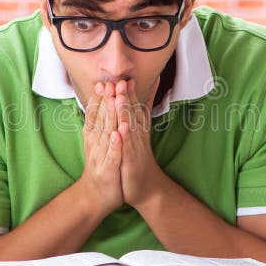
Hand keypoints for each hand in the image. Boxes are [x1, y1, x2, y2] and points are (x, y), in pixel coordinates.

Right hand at [78, 81, 123, 214]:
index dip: (99, 97)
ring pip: (105, 133)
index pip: (95, 113)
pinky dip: (114, 144)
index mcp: (93, 136)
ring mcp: (101, 156)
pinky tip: (117, 134)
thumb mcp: (101, 142)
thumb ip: (102, 122)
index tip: (104, 80)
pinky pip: (112, 155)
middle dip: (105, 100)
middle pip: (100, 119)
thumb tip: (107, 101)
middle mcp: (95, 144)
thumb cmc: (100, 166)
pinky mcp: (108, 170)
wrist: (95, 197)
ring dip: (109, 117)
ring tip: (113, 101)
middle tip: (109, 82)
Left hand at [116, 78, 167, 206]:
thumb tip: (143, 101)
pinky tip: (121, 129)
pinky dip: (124, 139)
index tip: (127, 77)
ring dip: (125, 112)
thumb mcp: (139, 139)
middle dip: (127, 97)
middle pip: (133, 114)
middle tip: (123, 80)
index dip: (131, 93)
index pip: (135, 109)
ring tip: (119, 97)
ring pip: (130, 128)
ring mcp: (134, 149)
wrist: (146, 189)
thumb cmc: (138, 162)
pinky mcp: (130, 162)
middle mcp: (138, 138)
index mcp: (137, 131)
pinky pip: (127, 149)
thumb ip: (140, 119)